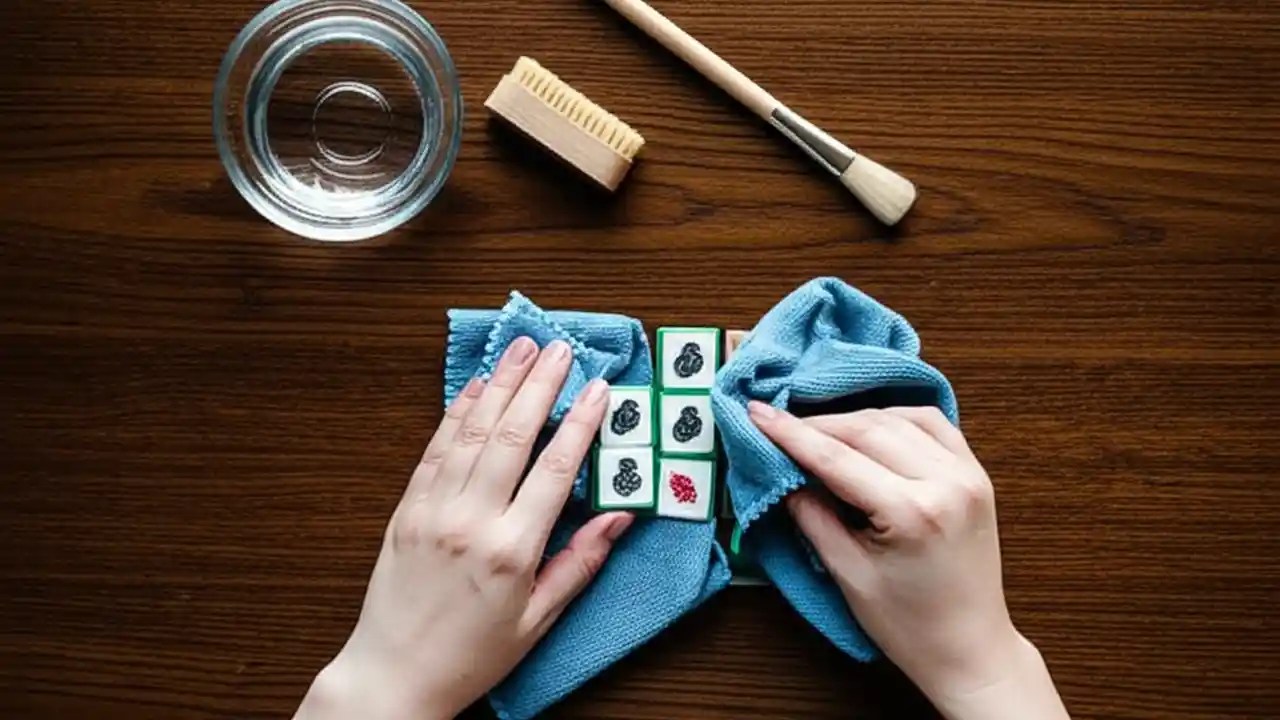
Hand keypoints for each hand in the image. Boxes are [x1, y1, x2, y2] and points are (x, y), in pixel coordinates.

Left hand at [296, 337, 632, 719]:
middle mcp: (471, 521)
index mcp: (511, 551)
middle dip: (539, 385)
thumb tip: (620, 517)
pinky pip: (435, 449)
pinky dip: (456, 412)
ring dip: (499, 384)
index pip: (555, 469)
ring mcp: (433, 510)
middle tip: (559, 349)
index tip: (599, 389)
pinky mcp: (407, 509)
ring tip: (521, 347)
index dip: (581, 423)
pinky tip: (476, 386)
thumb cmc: (471, 656)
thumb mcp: (539, 619)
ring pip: (472, 431)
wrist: (394, 676)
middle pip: (513, 435)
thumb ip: (580, 563)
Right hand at [748, 402, 1067, 719]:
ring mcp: (968, 475)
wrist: (970, 650)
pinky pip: (933, 425)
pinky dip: (896, 418)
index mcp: (912, 513)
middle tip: (779, 421)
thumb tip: (785, 472)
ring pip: (899, 419)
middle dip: (818, 423)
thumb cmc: (908, 625)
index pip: (837, 457)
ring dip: (854, 418)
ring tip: (819, 430)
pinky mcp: (977, 475)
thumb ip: (812, 516)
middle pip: (867, 429)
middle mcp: (947, 483)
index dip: (791, 433)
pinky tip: (870, 427)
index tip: (757, 414)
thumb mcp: (847, 574)